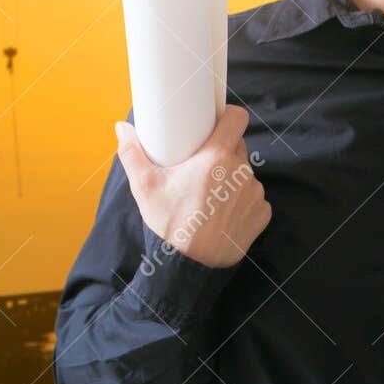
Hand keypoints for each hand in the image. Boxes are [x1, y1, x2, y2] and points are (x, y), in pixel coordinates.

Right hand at [114, 104, 271, 268]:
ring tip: (209, 196)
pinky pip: (254, 198)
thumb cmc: (168, 225)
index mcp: (216, 158)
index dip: (228, 117)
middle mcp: (241, 173)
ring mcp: (254, 194)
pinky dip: (241, 202)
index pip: (236, 119)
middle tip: (200, 166)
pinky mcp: (261, 214)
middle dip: (222, 152)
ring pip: (245, 174)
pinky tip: (222, 213)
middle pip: (237, 147)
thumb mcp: (145, 187)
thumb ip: (132, 153)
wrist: (190, 267)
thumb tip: (122, 128)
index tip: (217, 122)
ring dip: (232, 178)